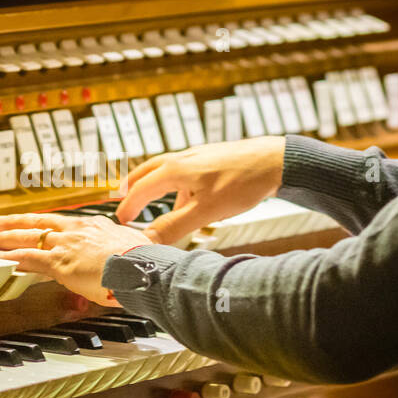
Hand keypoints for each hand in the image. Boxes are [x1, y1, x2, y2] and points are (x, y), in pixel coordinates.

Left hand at [0, 213, 152, 305]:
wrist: (143, 268)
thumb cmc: (145, 264)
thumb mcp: (136, 250)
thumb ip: (126, 252)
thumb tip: (133, 258)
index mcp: (96, 226)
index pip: (65, 224)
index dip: (49, 224)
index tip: (41, 224)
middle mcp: (78, 231)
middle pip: (42, 223)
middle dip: (20, 223)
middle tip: (2, 221)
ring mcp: (66, 246)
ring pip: (29, 239)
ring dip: (8, 240)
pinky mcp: (59, 263)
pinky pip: (26, 259)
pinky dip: (8, 259)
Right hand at [113, 135, 286, 242]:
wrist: (277, 160)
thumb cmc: (242, 183)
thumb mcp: (206, 211)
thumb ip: (175, 226)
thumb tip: (147, 241)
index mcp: (174, 169)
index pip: (140, 189)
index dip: (128, 206)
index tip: (121, 221)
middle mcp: (182, 158)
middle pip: (147, 171)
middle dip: (133, 186)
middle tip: (121, 198)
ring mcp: (197, 156)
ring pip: (166, 169)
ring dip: (153, 183)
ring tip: (150, 197)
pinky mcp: (211, 157)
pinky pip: (184, 170)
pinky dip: (176, 183)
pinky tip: (188, 197)